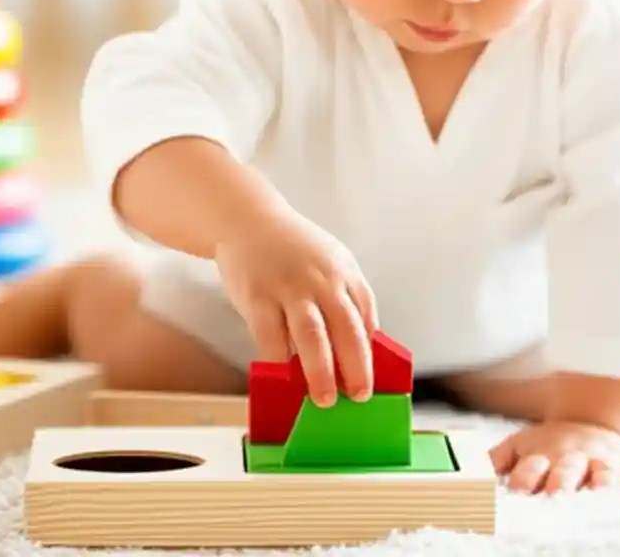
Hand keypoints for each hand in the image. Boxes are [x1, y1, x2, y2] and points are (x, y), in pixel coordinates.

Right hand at [214, 206, 377, 406]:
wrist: (247, 220)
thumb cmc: (291, 250)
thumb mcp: (329, 262)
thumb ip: (345, 299)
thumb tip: (362, 348)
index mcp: (344, 272)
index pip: (367, 316)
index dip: (372, 351)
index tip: (373, 379)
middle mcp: (321, 279)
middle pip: (346, 329)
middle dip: (356, 367)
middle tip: (360, 396)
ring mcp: (288, 287)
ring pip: (311, 336)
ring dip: (321, 371)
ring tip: (325, 399)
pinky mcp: (257, 296)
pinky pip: (270, 336)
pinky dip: (278, 361)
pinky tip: (283, 378)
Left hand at [489, 421, 619, 494]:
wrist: (596, 418)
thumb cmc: (551, 443)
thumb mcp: (520, 444)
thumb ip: (496, 459)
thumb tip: (466, 471)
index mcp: (542, 455)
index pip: (527, 472)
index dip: (522, 481)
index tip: (516, 495)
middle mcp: (572, 459)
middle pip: (564, 474)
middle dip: (559, 485)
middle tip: (555, 498)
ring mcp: (602, 461)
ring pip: (603, 473)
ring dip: (601, 483)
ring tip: (600, 494)